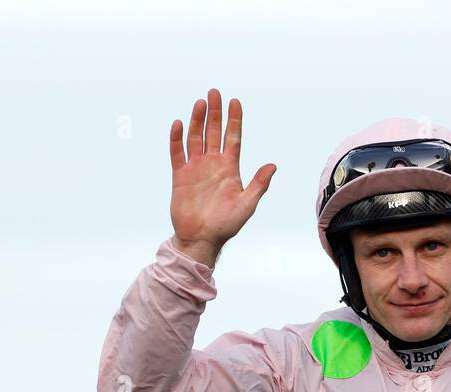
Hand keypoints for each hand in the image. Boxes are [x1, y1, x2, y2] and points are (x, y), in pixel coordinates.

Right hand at [169, 89, 276, 266]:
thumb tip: (273, 165)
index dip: (234, 120)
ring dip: (197, 120)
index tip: (235, 101)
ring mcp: (195, 168)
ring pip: (196, 137)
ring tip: (200, 103)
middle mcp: (212, 164)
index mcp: (230, 168)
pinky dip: (176, 138)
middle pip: (214, 132)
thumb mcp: (247, 204)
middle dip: (215, 113)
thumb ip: (258, 184)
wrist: (201, 239)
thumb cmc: (226, 225)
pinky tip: (178, 124)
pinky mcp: (179, 175)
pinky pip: (177, 152)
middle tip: (214, 92)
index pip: (233, 138)